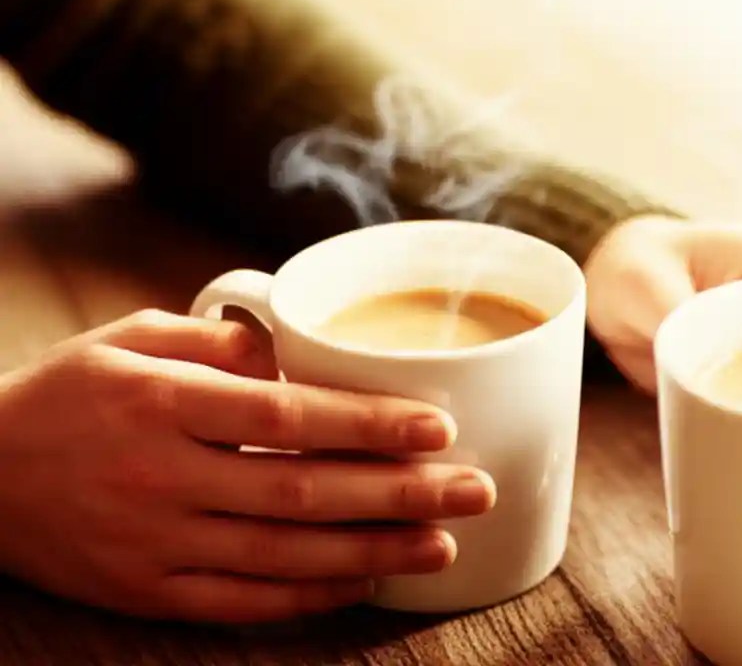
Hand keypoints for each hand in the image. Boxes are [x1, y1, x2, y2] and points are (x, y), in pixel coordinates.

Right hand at [0, 310, 495, 622]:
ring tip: (443, 544)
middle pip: (303, 490)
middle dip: (400, 492)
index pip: (286, 417)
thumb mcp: (127, 341)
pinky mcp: (145, 592)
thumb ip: (214, 344)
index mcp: (161, 404)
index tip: (437, 427)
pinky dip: (308, 595)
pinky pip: (242, 601)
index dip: (369, 425)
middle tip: (474, 490)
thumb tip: (295, 351)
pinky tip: (365, 581)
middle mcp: (161, 476)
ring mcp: (153, 542)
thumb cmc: (66, 394)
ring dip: (372, 550)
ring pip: (283, 553)